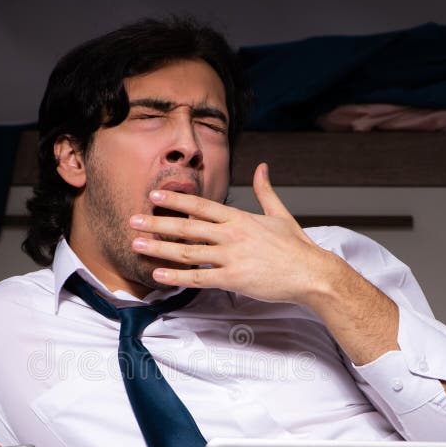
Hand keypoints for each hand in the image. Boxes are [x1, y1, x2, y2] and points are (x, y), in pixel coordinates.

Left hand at [131, 161, 399, 365]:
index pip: (201, 205)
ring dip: (159, 248)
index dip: (175, 200)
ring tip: (136, 245)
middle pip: (186, 227)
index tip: (154, 196)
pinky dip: (177, 276)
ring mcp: (231, 257)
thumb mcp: (280, 214)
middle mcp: (231, 234)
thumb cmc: (297, 247)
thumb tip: (262, 167)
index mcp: (240, 217)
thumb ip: (265, 191)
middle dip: (157, 223)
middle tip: (133, 220)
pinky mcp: (233, 279)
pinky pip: (199, 278)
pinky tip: (158, 274)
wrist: (312, 273)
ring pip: (187, 251)